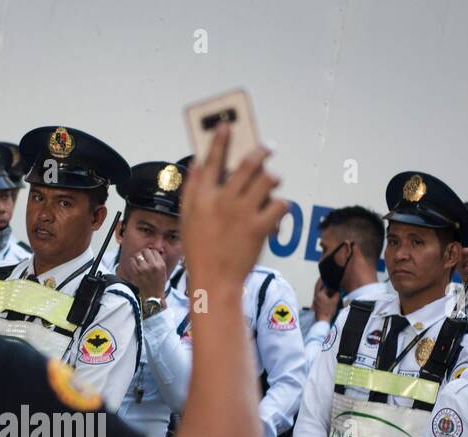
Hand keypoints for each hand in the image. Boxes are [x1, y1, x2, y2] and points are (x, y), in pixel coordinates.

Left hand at [118, 247, 169, 302]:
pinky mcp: (136, 272)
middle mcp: (153, 265)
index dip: (151, 253)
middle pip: (145, 251)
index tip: (149, 257)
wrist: (152, 298)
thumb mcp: (163, 272)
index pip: (154, 251)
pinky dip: (133, 262)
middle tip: (143, 259)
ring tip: (139, 262)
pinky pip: (132, 261)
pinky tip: (135, 266)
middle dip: (144, 254)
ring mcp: (143, 268)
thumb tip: (152, 250)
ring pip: (138, 254)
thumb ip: (158, 261)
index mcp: (161, 265)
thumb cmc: (158, 285)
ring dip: (138, 257)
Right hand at [180, 126, 286, 295]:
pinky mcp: (260, 228)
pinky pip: (280, 205)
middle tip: (268, 147)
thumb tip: (198, 163)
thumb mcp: (186, 219)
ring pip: (268, 180)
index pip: (212, 159)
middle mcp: (223, 201)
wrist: (214, 282)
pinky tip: (275, 211)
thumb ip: (192, 190)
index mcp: (202, 198)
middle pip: (248, 163)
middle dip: (261, 151)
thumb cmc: (200, 252)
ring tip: (272, 182)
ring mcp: (243, 214)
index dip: (220, 139)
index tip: (227, 124)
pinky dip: (281, 205)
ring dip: (273, 178)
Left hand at [312, 277, 340, 324]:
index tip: (330, 277)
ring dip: (321, 286)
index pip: (324, 285)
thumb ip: (337, 294)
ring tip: (326, 283)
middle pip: (318, 285)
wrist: (323, 320)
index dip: (329, 281)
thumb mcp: (335, 301)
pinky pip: (318, 294)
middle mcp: (316, 296)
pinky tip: (326, 292)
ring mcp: (315, 299)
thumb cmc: (328, 312)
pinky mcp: (316, 303)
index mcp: (320, 294)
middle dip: (321, 281)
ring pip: (317, 290)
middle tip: (324, 277)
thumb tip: (338, 291)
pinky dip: (321, 292)